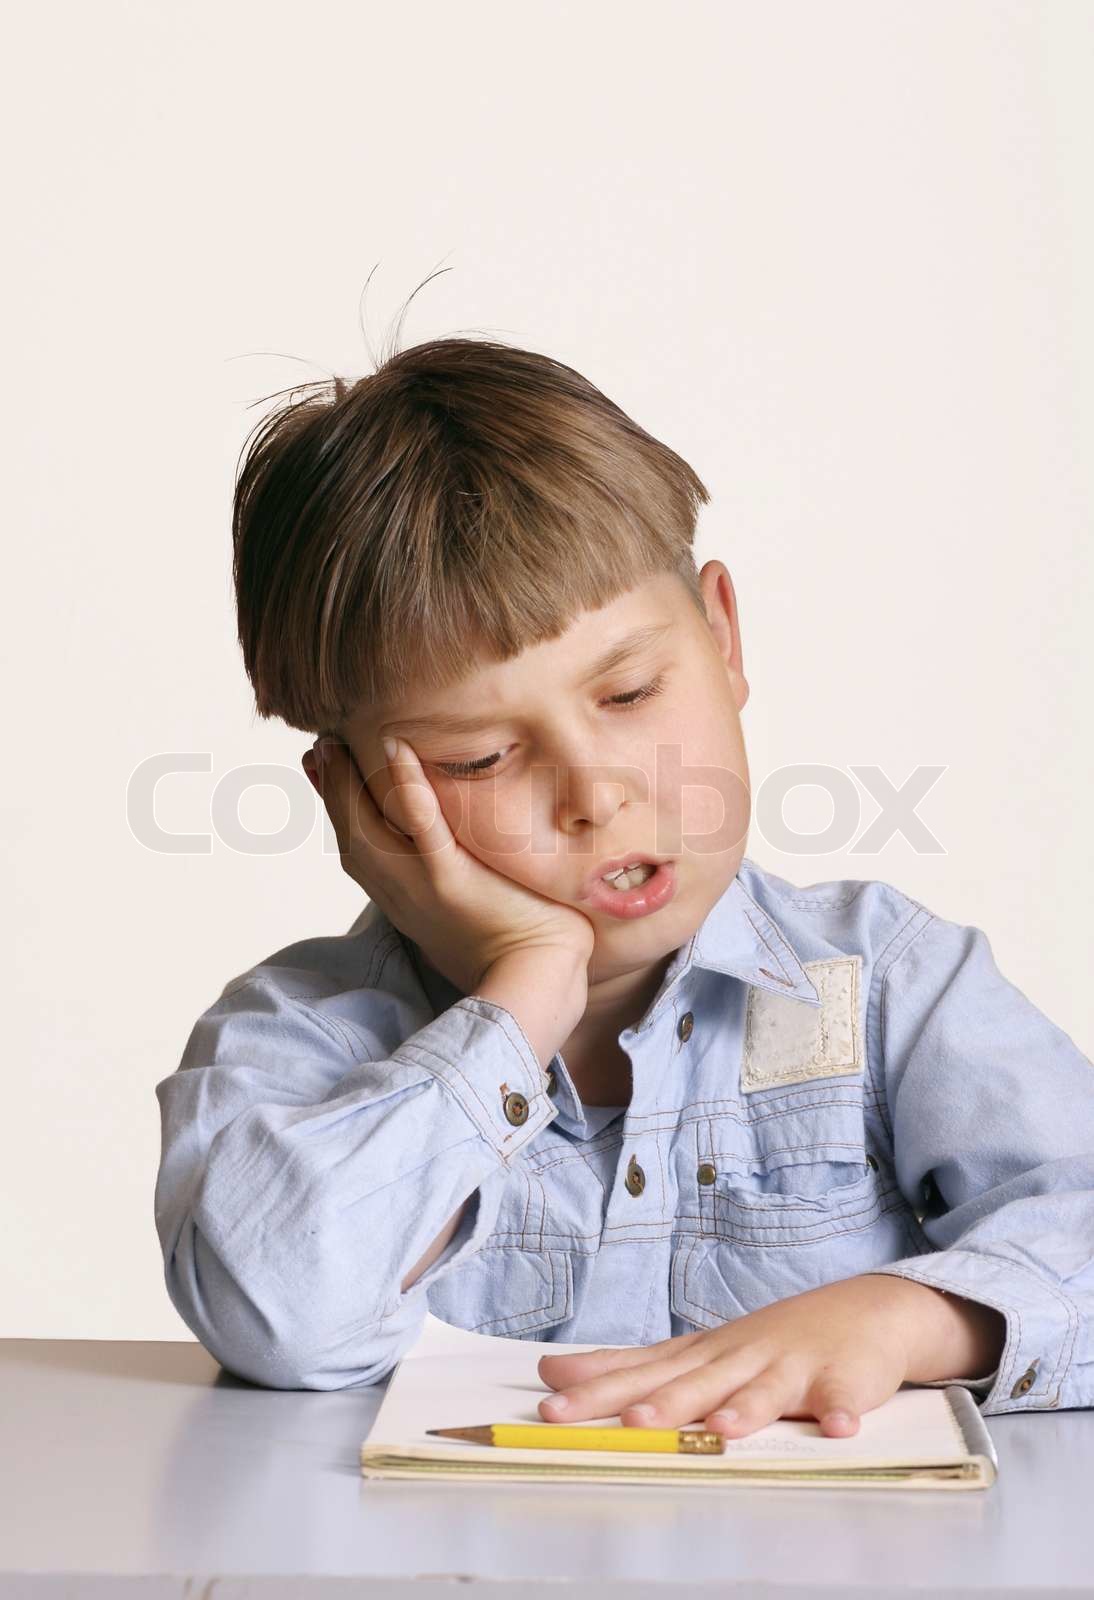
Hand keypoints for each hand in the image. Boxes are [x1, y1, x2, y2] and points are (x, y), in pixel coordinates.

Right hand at [303, 734, 595, 996]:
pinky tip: (395, 748)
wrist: (541, 978)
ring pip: (368, 829)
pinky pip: (423, 828)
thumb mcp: (467, 908)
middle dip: (332, 787)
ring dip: (347, 782)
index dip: (335, 804)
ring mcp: (421, 887)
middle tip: (322, 742)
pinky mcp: (451, 881)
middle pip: (350, 834)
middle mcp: (400, 894)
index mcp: (402, 899)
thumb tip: (441, 845)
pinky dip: (407, 788)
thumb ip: (446, 876)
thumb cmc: (516, 938)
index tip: (321, 764)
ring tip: (337, 740)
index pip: (356, 846)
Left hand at [536, 1276, 918, 1438]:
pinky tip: (836, 1427)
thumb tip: (552, 1373)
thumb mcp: (693, 1352)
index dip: (597, 1392)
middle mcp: (738, 1358)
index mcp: (701, 1357)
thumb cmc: (765, 1343)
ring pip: (764, 1390)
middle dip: (662, 1404)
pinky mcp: (841, 1380)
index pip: (641, 1374)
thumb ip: (628, 1368)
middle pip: (695, 1383)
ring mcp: (790, 1367)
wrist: (859, 1311)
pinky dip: (839, 1410)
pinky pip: (841, 1398)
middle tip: (627, 1423)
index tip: (551, 1406)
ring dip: (744, 1409)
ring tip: (721, 1428)